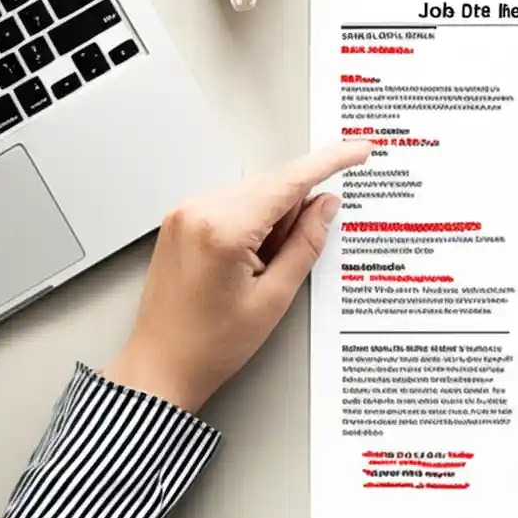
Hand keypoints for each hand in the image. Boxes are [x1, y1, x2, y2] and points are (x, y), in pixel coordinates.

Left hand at [103, 141, 370, 411]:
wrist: (160, 367)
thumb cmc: (209, 345)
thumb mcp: (274, 298)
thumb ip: (306, 244)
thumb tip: (326, 206)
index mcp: (224, 229)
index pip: (289, 181)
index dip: (330, 162)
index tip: (357, 151)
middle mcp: (199, 210)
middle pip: (271, 185)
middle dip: (296, 212)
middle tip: (290, 262)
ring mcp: (185, 213)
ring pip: (253, 194)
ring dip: (272, 221)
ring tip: (260, 272)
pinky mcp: (180, 221)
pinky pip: (231, 204)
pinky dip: (252, 223)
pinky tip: (247, 263)